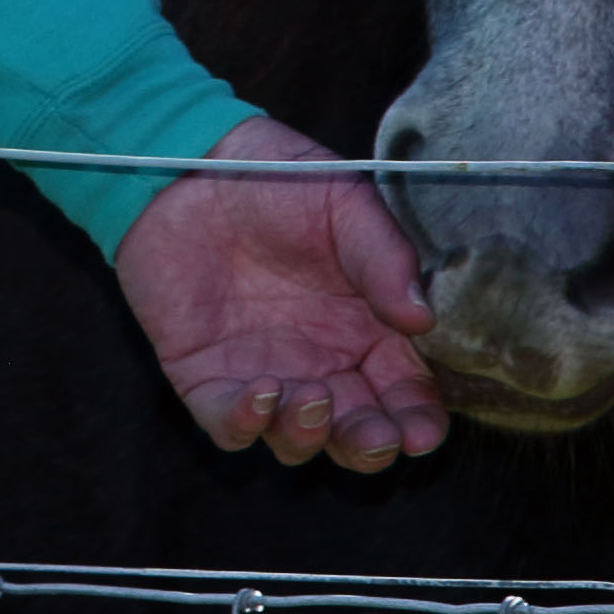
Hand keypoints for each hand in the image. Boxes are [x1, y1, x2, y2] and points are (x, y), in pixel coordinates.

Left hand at [113, 114, 453, 470]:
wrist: (188, 166)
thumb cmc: (277, 179)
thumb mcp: (344, 203)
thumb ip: (385, 257)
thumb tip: (425, 319)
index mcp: (369, 330)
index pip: (405, 394)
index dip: (417, 419)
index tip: (422, 431)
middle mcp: (323, 363)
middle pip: (357, 432)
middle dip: (371, 446)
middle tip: (377, 437)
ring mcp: (266, 374)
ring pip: (297, 439)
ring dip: (310, 436)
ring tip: (311, 398)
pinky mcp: (208, 377)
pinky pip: (229, 425)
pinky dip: (246, 425)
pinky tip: (260, 394)